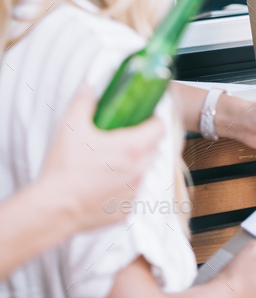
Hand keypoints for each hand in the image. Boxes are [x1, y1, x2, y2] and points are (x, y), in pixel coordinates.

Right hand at [40, 85, 163, 232]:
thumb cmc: (65, 169)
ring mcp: (132, 192)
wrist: (53, 209)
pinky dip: (124, 186)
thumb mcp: (71, 127)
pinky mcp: (124, 210)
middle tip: (125, 136)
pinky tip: (105, 182)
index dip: (153, 120)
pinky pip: (131, 193)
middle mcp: (138, 171)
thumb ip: (84, 101)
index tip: (143, 117)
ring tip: (113, 159)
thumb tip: (89, 87)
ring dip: (134, 163)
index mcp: (131, 148)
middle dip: (144, 140)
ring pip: (144, 171)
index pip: (159, 128)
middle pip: (154, 149)